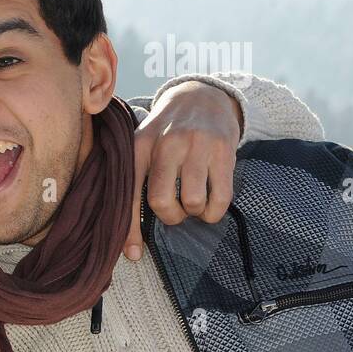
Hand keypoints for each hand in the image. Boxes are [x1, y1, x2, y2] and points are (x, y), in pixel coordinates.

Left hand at [125, 80, 242, 259]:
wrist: (200, 96)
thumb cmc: (165, 134)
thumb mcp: (142, 147)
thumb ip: (134, 185)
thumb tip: (132, 246)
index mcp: (139, 147)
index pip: (129, 194)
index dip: (130, 229)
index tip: (134, 254)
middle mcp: (166, 144)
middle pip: (161, 201)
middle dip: (169, 217)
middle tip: (175, 212)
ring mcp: (196, 146)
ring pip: (192, 201)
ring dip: (194, 213)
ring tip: (193, 205)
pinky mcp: (223, 150)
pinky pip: (220, 196)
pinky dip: (215, 212)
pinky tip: (211, 207)